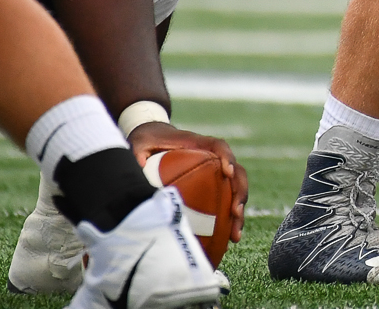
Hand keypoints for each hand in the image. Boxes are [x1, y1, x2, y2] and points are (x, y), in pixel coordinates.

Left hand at [129, 122, 249, 242]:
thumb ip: (138, 153)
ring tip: (235, 236)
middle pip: (237, 174)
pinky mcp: (213, 186)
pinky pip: (225, 202)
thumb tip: (137, 167)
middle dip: (240, 193)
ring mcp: (216, 173)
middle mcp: (214, 159)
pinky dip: (227, 221)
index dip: (228, 158)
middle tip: (235, 213)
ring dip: (238, 213)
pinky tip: (224, 241)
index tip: (228, 173)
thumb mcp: (140, 142)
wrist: (155, 136)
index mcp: (200, 144)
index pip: (220, 147)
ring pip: (236, 192)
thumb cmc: (150, 140)